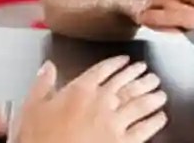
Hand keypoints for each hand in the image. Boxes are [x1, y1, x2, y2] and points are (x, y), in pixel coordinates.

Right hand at [11, 55, 167, 142]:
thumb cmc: (40, 138)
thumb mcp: (32, 107)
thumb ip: (42, 85)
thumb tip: (48, 67)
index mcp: (80, 90)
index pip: (102, 69)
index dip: (116, 63)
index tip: (126, 60)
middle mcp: (101, 101)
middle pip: (125, 83)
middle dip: (139, 76)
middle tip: (148, 71)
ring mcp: (114, 122)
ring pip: (139, 103)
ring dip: (151, 95)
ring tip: (160, 91)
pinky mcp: (124, 142)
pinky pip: (144, 129)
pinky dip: (155, 121)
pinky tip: (161, 117)